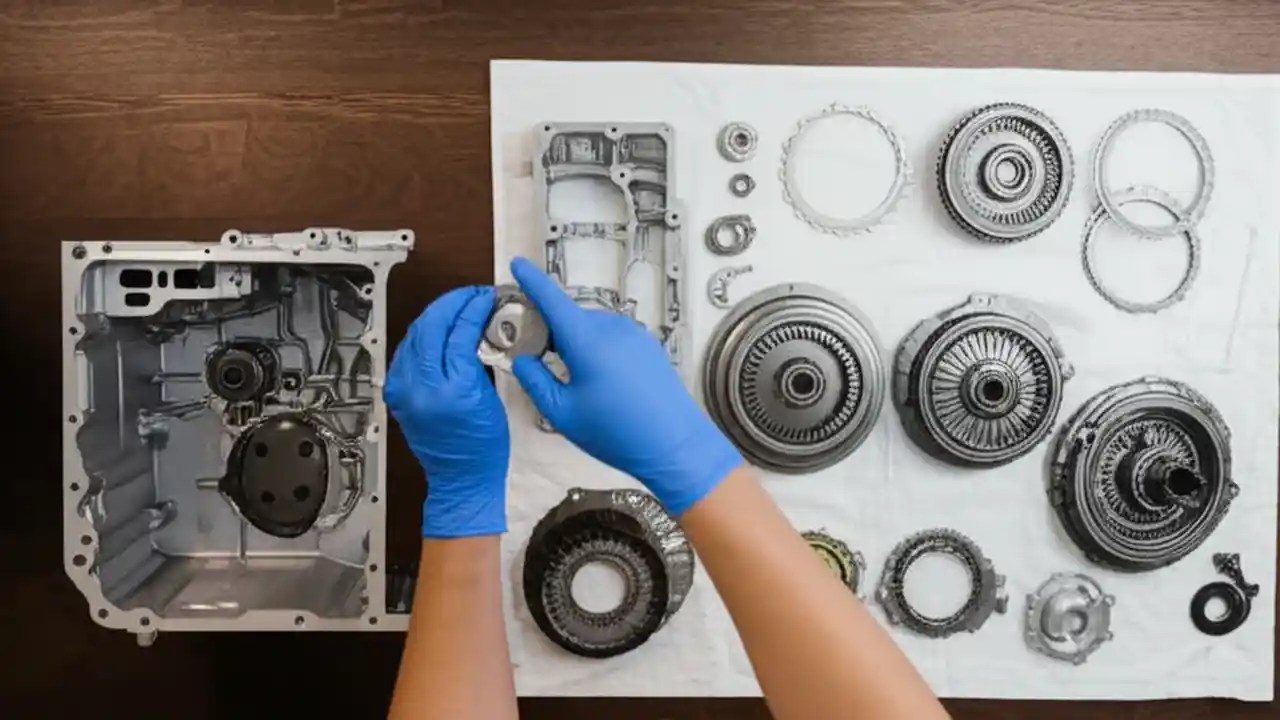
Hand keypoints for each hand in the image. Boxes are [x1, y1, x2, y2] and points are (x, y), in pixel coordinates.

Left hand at [385, 286, 509, 537]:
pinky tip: (438, 328)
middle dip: (453, 304)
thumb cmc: (484, 446)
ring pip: (415, 334)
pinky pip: (407, 351)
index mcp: (452, 389)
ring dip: (437, 315)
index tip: (485, 298)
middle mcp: (422, 387)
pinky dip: (423, 334)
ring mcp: (404, 389)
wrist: (461, 477)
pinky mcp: (397, 392)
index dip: (473, 309)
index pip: (458, 332)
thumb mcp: (491, 396)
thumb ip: (478, 358)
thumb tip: (478, 323)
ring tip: (458, 307)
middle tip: (472, 296)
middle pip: (431, 326)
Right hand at [509, 258, 741, 514]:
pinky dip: (599, 349)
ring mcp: (634, 333)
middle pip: (570, 318)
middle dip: (552, 331)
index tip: (517, 263)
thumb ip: (534, 381)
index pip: (551, 299)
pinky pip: (613, 337)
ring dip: (577, 343)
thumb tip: (522, 359)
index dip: (531, 280)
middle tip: (540, 361)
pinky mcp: (648, 345)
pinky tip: (604, 382)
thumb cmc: (614, 431)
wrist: (673, 443)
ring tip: (578, 382)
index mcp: (585, 338)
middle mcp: (611, 327)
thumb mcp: (561, 412)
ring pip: (592, 329)